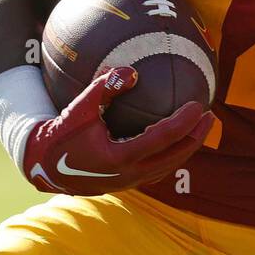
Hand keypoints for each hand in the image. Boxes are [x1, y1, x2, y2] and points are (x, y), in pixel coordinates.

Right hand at [23, 66, 213, 195]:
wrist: (44, 167)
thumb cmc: (61, 134)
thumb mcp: (79, 108)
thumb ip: (104, 88)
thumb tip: (132, 70)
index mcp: (121, 157)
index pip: (164, 138)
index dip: (184, 121)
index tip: (198, 105)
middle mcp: (130, 174)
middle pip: (176, 156)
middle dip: (196, 137)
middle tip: (210, 116)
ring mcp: (131, 182)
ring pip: (169, 166)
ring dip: (188, 147)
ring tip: (201, 127)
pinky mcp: (128, 183)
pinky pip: (159, 169)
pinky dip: (173, 154)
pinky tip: (178, 139)